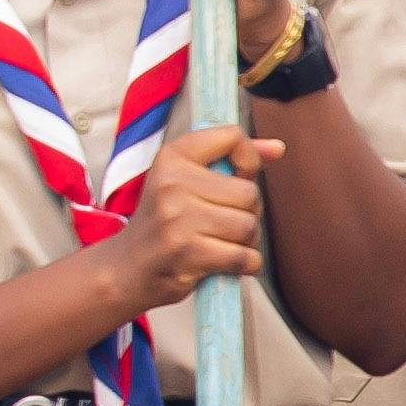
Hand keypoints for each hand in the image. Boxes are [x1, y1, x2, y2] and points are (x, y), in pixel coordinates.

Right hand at [108, 127, 276, 315]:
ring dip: (245, 242)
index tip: (231, 180)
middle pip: (249, 192)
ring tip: (219, 244)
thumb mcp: (185, 180)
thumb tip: (278, 147)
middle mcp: (171, 182)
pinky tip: (223, 264)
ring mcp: (177, 218)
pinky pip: (246, 257)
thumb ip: (232, 159)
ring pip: (249, 226)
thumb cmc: (166, 222)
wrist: (127, 269)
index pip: (233, 137)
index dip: (246, 162)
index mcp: (171, 156)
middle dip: (246, 213)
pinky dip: (245, 265)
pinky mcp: (187, 252)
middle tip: (219, 223)